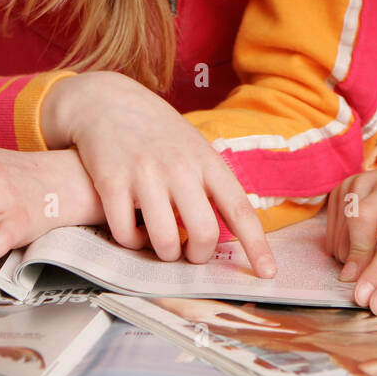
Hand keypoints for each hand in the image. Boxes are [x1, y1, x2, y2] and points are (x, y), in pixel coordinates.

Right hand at [41, 71, 274, 276]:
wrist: (108, 101)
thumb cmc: (158, 132)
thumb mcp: (195, 147)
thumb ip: (211, 183)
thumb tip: (233, 227)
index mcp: (208, 161)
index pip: (240, 210)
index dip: (257, 245)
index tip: (268, 274)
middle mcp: (181, 168)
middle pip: (203, 234)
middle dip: (199, 256)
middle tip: (190, 254)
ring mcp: (146, 174)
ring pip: (165, 241)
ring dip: (164, 254)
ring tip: (161, 243)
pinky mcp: (112, 181)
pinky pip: (125, 234)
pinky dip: (131, 243)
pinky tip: (133, 231)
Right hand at [325, 139, 376, 281]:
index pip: (362, 221)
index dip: (360, 255)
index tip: (362, 287)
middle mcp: (361, 184)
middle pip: (345, 239)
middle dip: (360, 265)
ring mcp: (345, 188)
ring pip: (335, 243)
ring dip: (354, 259)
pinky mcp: (336, 195)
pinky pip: (333, 238)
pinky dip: (349, 248)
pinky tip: (372, 244)